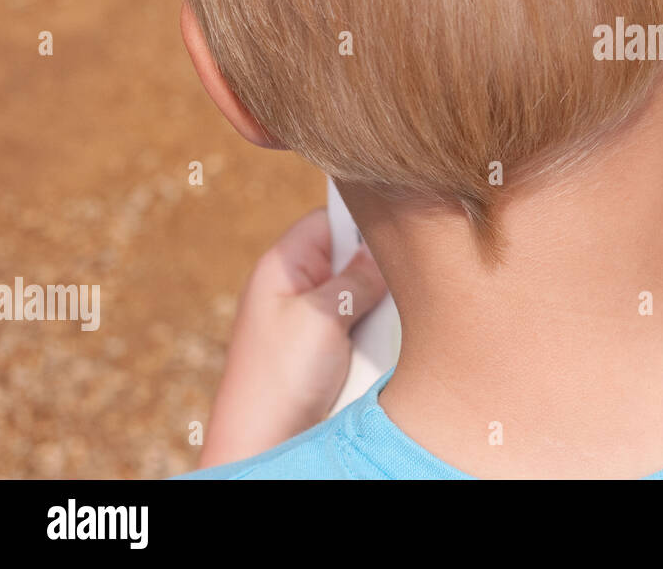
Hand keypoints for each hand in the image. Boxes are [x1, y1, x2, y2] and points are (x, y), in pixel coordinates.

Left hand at [199, 209, 387, 468]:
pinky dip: (377, 338)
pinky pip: (364, 330)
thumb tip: (386, 252)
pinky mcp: (330, 352)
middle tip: (397, 283)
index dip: (364, 220)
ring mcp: (314, 322)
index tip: (399, 227)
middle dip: (377, 272)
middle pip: (353, 258)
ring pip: (364, 297)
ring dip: (379, 310)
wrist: (263, 444)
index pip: (331, 219)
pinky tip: (381, 350)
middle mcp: (299, 289)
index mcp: (283, 267)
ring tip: (384, 326)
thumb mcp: (321, 315)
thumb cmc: (276, 380)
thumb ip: (356, 277)